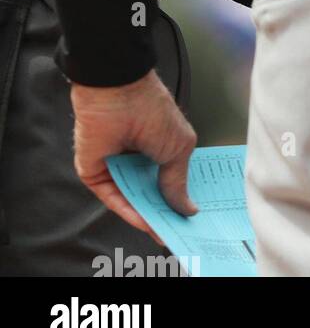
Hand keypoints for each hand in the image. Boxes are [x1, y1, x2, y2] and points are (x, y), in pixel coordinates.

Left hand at [69, 69, 197, 238]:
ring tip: (164, 231)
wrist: (117, 95)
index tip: (195, 216)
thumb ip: (178, 182)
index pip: (172, 177)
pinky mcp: (97, 174)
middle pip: (152, 191)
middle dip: (165, 211)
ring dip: (147, 215)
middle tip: (179, 230)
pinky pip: (113, 198)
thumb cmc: (153, 111)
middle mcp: (139, 157)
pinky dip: (127, 211)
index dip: (183, 196)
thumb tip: (187, 208)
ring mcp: (118, 166)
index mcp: (162, 145)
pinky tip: (144, 222)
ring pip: (132, 198)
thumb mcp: (179, 148)